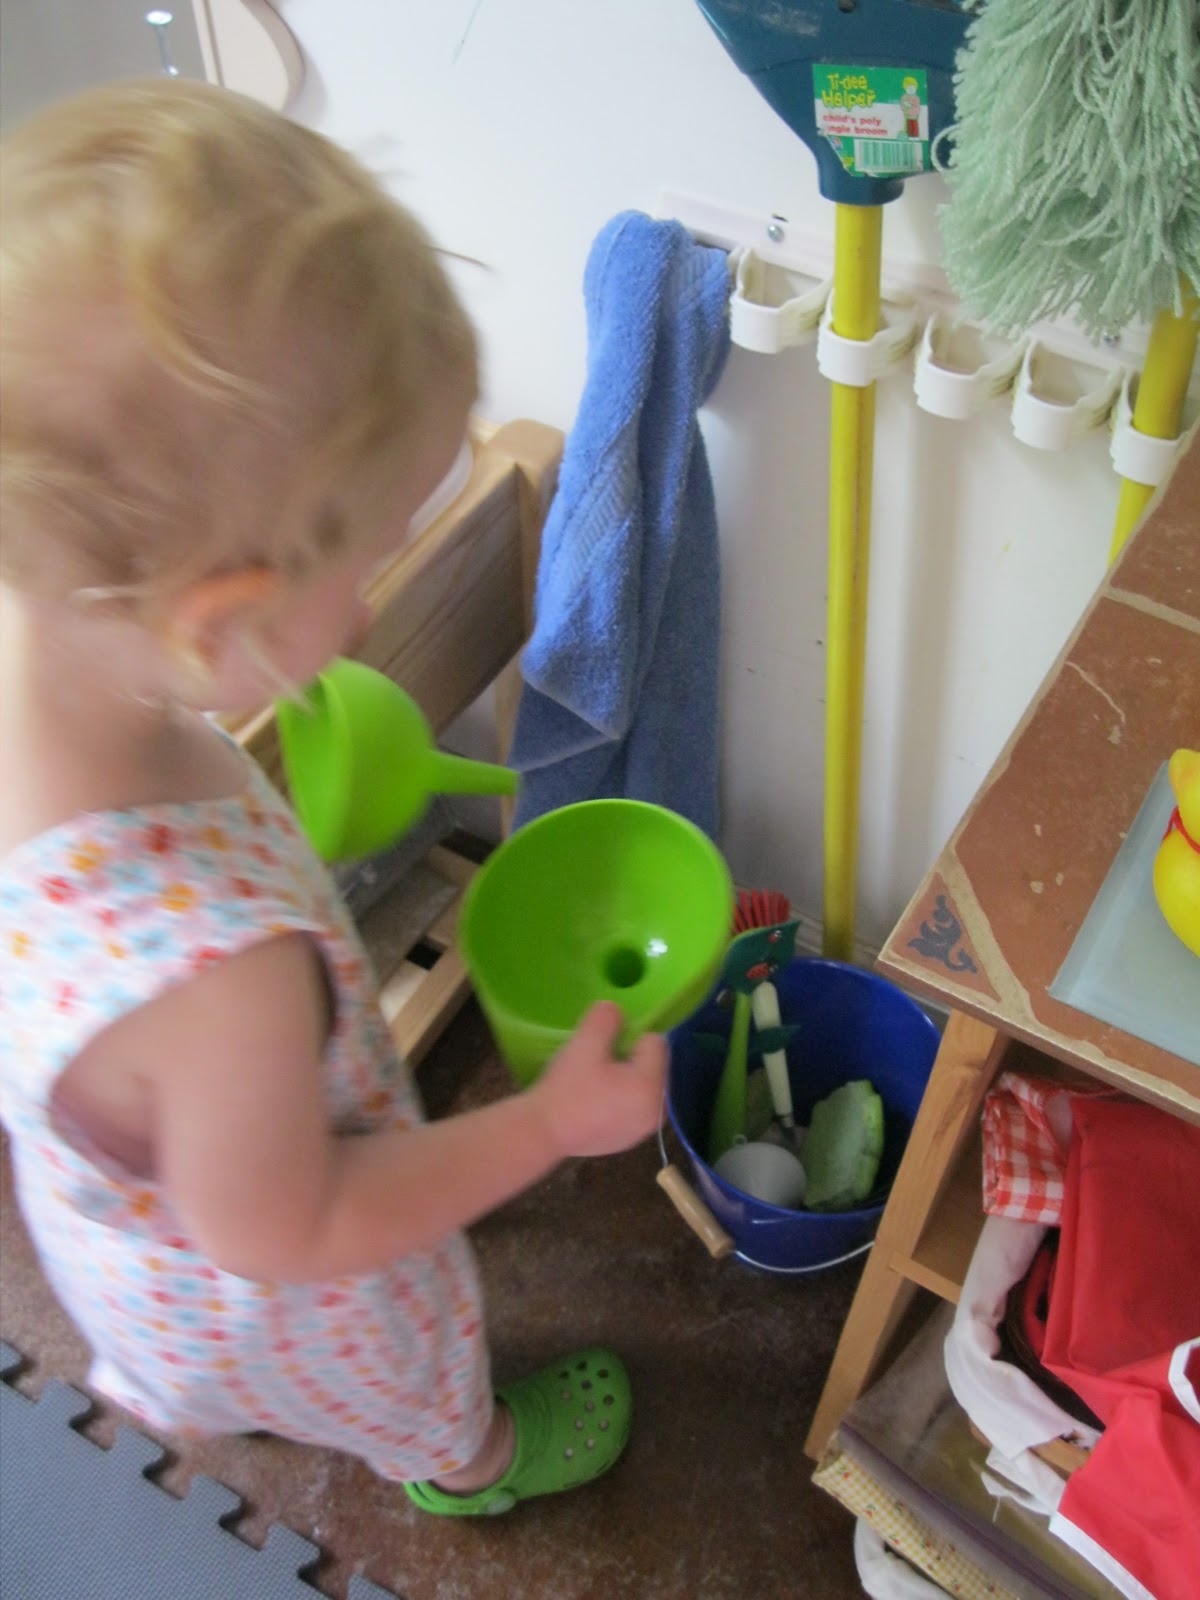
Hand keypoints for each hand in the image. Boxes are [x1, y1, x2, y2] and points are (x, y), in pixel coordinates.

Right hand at [527, 1002, 666, 1160]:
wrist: (543, 1134)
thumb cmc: (566, 1089)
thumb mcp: (584, 1043)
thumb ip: (606, 1018)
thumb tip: (617, 1011)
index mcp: (652, 1086)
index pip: (655, 1041)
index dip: (629, 1036)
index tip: (602, 1047)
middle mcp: (657, 1111)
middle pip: (653, 1064)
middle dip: (630, 1058)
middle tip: (596, 1066)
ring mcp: (644, 1129)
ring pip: (642, 1084)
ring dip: (625, 1078)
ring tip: (594, 1084)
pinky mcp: (630, 1140)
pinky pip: (633, 1105)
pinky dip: (620, 1099)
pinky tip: (594, 1103)